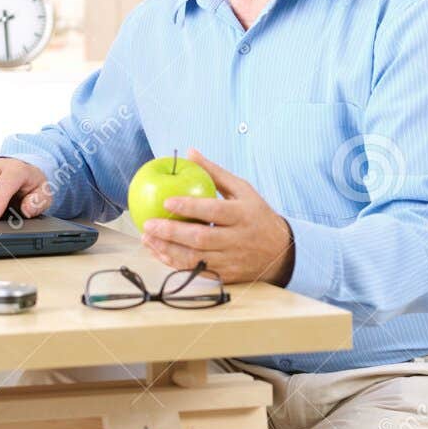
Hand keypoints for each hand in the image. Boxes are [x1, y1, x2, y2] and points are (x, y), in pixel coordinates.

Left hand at [143, 148, 294, 285]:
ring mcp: (231, 260)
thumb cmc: (256, 216)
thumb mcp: (243, 190)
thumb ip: (215, 173)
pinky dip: (175, 263)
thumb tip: (190, 153)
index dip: (190, 207)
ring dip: (168, 250)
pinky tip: (160, 252)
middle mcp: (238, 239)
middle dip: (171, 233)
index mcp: (243, 214)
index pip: (214, 211)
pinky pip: (195, 271)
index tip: (167, 202)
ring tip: (148, 239)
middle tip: (148, 224)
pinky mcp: (225, 275)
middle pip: (201, 238)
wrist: (280, 252)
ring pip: (195, 259)